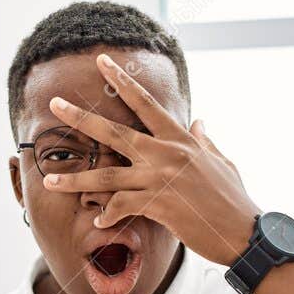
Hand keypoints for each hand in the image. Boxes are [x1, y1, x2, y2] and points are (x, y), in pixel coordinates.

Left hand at [43, 54, 259, 265]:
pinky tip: (98, 221)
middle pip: (114, 133)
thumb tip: (198, 122)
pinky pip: (122, 208)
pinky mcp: (159, 206)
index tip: (101, 62)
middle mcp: (167, 154)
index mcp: (180, 139)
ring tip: (49, 178)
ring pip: (107, 177)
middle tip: (54, 105)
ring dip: (75, 179)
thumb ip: (204, 140)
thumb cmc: (233, 199)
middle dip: (81, 119)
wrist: (245, 232)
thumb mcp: (221, 161)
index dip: (121, 81)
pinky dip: (107, 215)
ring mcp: (161, 179)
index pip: (145, 103)